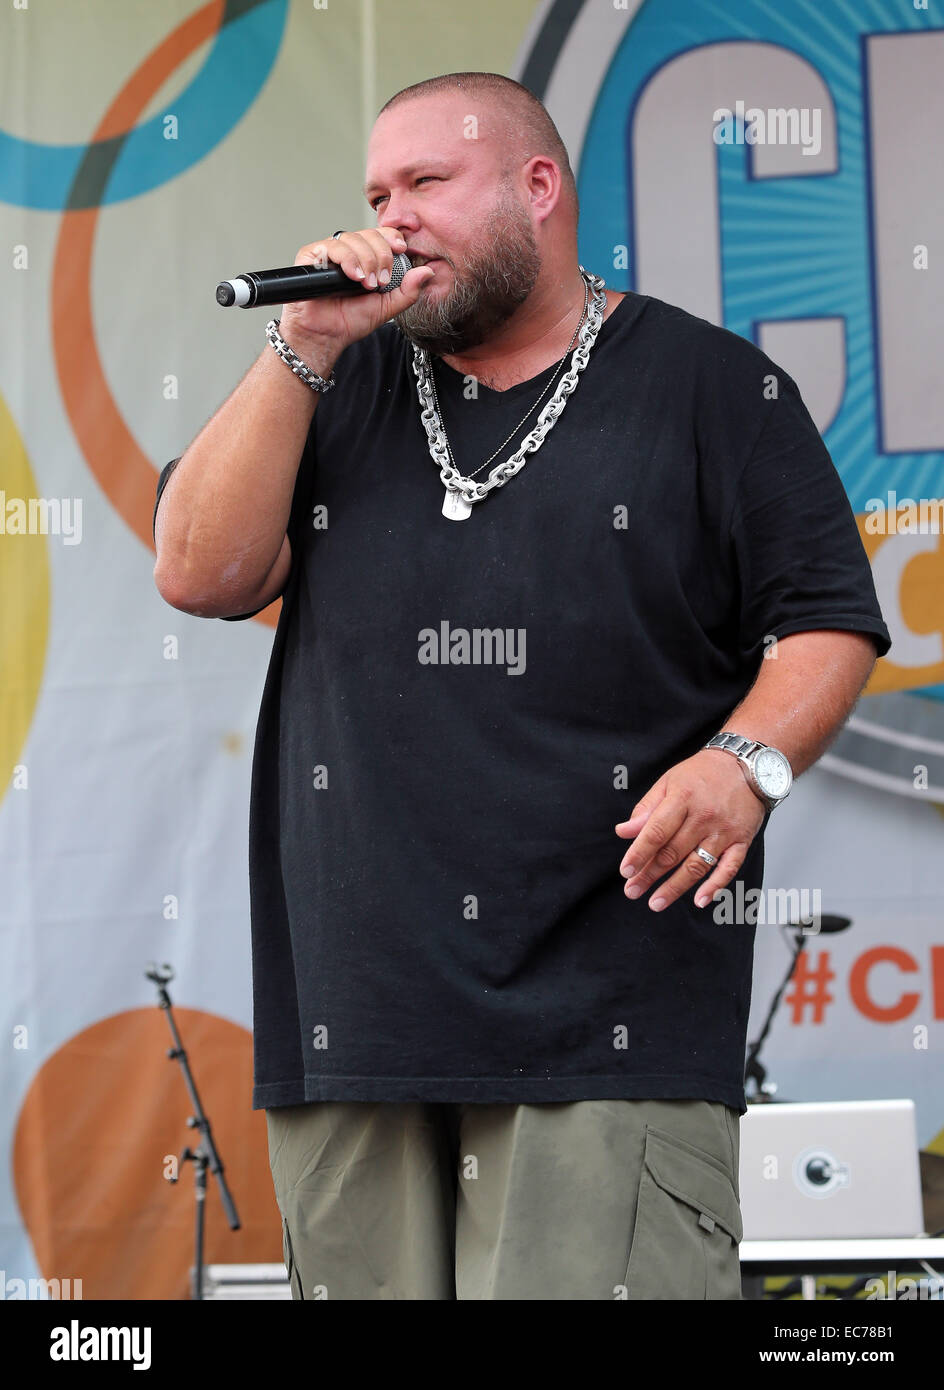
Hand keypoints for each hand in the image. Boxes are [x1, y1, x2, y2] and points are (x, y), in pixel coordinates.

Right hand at [278, 225, 433, 361]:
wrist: (327, 335)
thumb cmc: (351, 321)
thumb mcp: (387, 306)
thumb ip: (408, 290)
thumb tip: (428, 272)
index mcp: (366, 258)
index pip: (381, 235)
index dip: (392, 237)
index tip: (401, 249)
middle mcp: (348, 251)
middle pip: (369, 234)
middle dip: (380, 256)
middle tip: (380, 281)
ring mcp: (330, 252)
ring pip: (353, 238)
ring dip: (365, 260)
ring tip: (366, 284)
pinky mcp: (312, 254)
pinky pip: (333, 246)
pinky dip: (348, 259)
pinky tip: (354, 276)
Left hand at [614, 749, 766, 912]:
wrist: (746, 765)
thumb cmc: (702, 774)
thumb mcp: (669, 782)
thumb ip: (646, 809)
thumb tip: (623, 832)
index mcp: (682, 798)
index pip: (656, 831)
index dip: (639, 853)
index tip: (626, 871)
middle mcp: (704, 816)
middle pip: (673, 852)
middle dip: (650, 875)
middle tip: (632, 891)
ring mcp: (724, 831)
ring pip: (697, 865)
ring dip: (675, 888)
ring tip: (656, 902)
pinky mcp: (742, 841)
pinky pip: (729, 868)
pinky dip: (715, 886)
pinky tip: (700, 901)